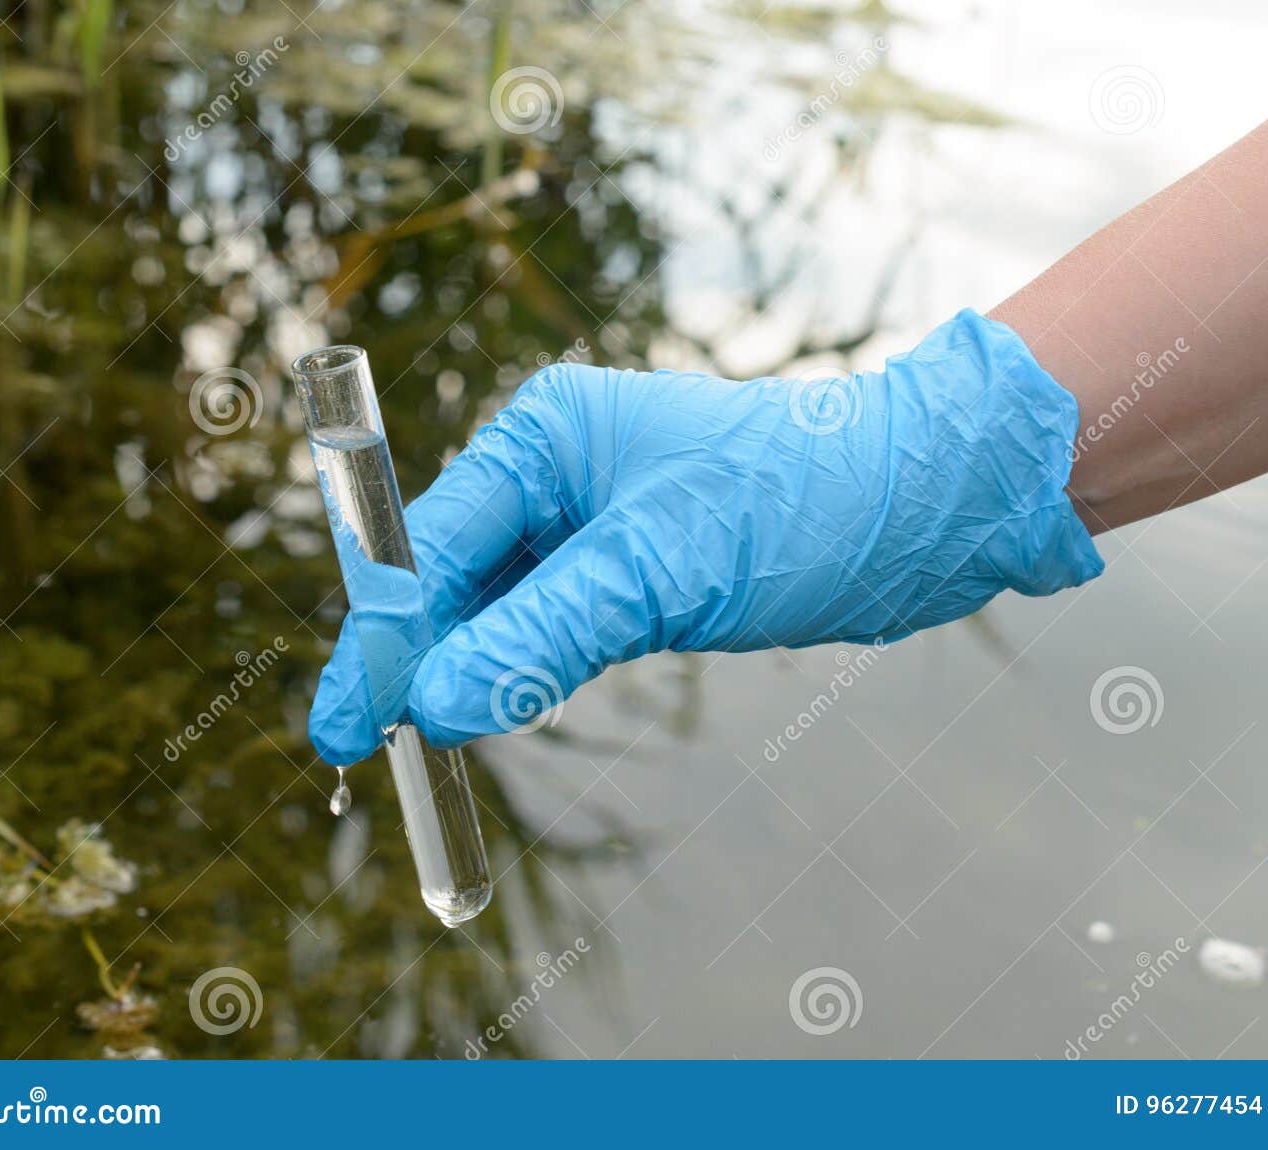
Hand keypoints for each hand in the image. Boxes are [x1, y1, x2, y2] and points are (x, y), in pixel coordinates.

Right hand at [309, 308, 1101, 755]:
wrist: (924, 503)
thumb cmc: (799, 502)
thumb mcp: (658, 571)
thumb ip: (539, 637)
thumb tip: (431, 705)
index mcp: (543, 437)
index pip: (428, 547)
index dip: (381, 640)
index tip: (343, 724)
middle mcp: (557, 472)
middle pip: (451, 578)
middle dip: (409, 661)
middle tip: (365, 753)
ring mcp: (596, 521)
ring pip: (498, 608)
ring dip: (462, 671)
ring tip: (417, 749)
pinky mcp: (636, 567)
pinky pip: (551, 624)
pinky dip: (520, 668)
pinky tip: (491, 709)